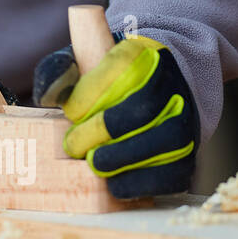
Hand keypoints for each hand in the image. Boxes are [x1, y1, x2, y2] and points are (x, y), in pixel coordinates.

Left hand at [33, 36, 197, 198]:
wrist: (158, 91)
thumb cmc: (109, 83)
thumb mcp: (82, 64)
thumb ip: (59, 72)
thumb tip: (48, 96)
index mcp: (141, 54)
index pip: (118, 68)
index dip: (88, 95)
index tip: (70, 113)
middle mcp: (169, 84)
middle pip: (142, 108)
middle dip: (102, 130)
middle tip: (73, 145)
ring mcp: (184, 119)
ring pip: (165, 138)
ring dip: (122, 157)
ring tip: (94, 164)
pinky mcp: (189, 153)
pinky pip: (173, 172)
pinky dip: (142, 182)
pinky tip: (115, 185)